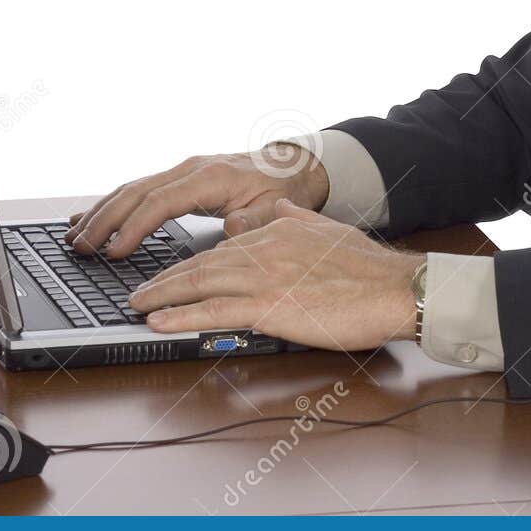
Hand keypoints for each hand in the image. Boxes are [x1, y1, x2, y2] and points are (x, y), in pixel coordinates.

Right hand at [65, 142, 328, 257]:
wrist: (293, 164)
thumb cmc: (283, 186)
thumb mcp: (276, 205)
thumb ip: (255, 220)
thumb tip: (233, 228)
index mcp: (210, 176)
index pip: (161, 202)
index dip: (134, 227)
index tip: (114, 252)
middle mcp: (190, 169)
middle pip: (135, 193)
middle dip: (104, 220)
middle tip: (78, 247)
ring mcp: (182, 171)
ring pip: (131, 189)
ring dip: (100, 212)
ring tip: (73, 236)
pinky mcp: (179, 178)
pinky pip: (138, 190)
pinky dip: (112, 204)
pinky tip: (89, 217)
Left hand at [127, 199, 422, 351]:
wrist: (393, 287)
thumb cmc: (368, 267)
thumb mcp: (326, 229)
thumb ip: (295, 218)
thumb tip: (277, 208)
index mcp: (277, 230)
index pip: (224, 247)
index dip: (193, 263)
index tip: (174, 273)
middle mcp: (264, 249)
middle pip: (201, 263)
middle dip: (165, 279)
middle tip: (138, 291)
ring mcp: (264, 278)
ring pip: (199, 284)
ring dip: (162, 295)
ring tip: (137, 306)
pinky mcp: (269, 307)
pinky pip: (213, 312)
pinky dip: (180, 316)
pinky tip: (158, 322)